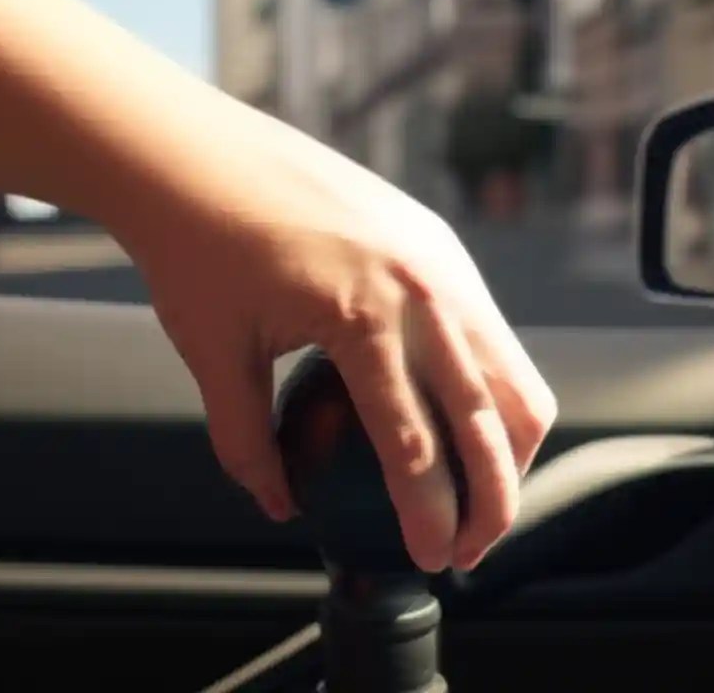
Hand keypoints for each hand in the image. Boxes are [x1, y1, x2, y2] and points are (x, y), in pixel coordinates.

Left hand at [113, 107, 556, 572]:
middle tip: (470, 550)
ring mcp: (444, 263)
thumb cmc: (198, 247)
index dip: (431, 515)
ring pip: (515, 376)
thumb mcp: (216, 355)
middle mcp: (425, 289)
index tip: (432, 560)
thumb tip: (280, 505)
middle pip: (495, 419)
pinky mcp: (445, 247)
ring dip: (509, 448)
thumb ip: (248, 441)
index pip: (417, 445)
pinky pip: (494, 336)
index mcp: (366, 318)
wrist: (199, 153)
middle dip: (495, 499)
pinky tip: (465, 423)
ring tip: (482, 496)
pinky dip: (494, 393)